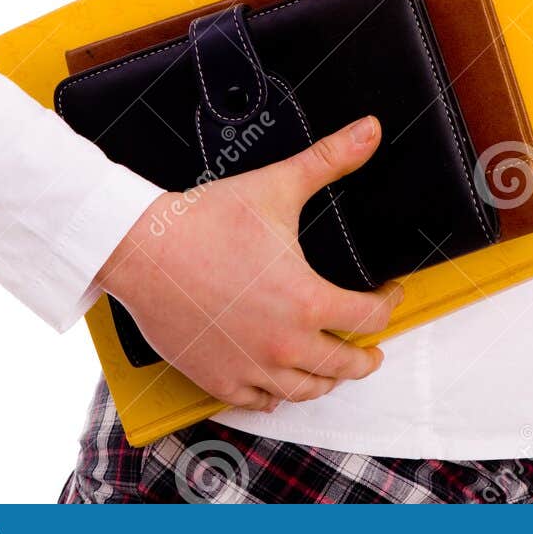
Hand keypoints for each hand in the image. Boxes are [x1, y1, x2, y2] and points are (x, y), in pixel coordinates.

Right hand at [93, 113, 404, 412]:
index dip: (388, 305)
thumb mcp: (278, 185)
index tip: (389, 295)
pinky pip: (260, 402)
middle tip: (372, 348)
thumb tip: (368, 131)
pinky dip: (277, 395)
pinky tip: (281, 384)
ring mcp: (250, 367)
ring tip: (334, 368)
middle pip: (343, 367)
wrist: (144, 249)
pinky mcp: (217, 379)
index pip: (368, 318)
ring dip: (326, 380)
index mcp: (306, 301)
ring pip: (305, 391)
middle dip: (365, 356)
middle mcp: (283, 345)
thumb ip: (330, 159)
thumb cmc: (206, 221)